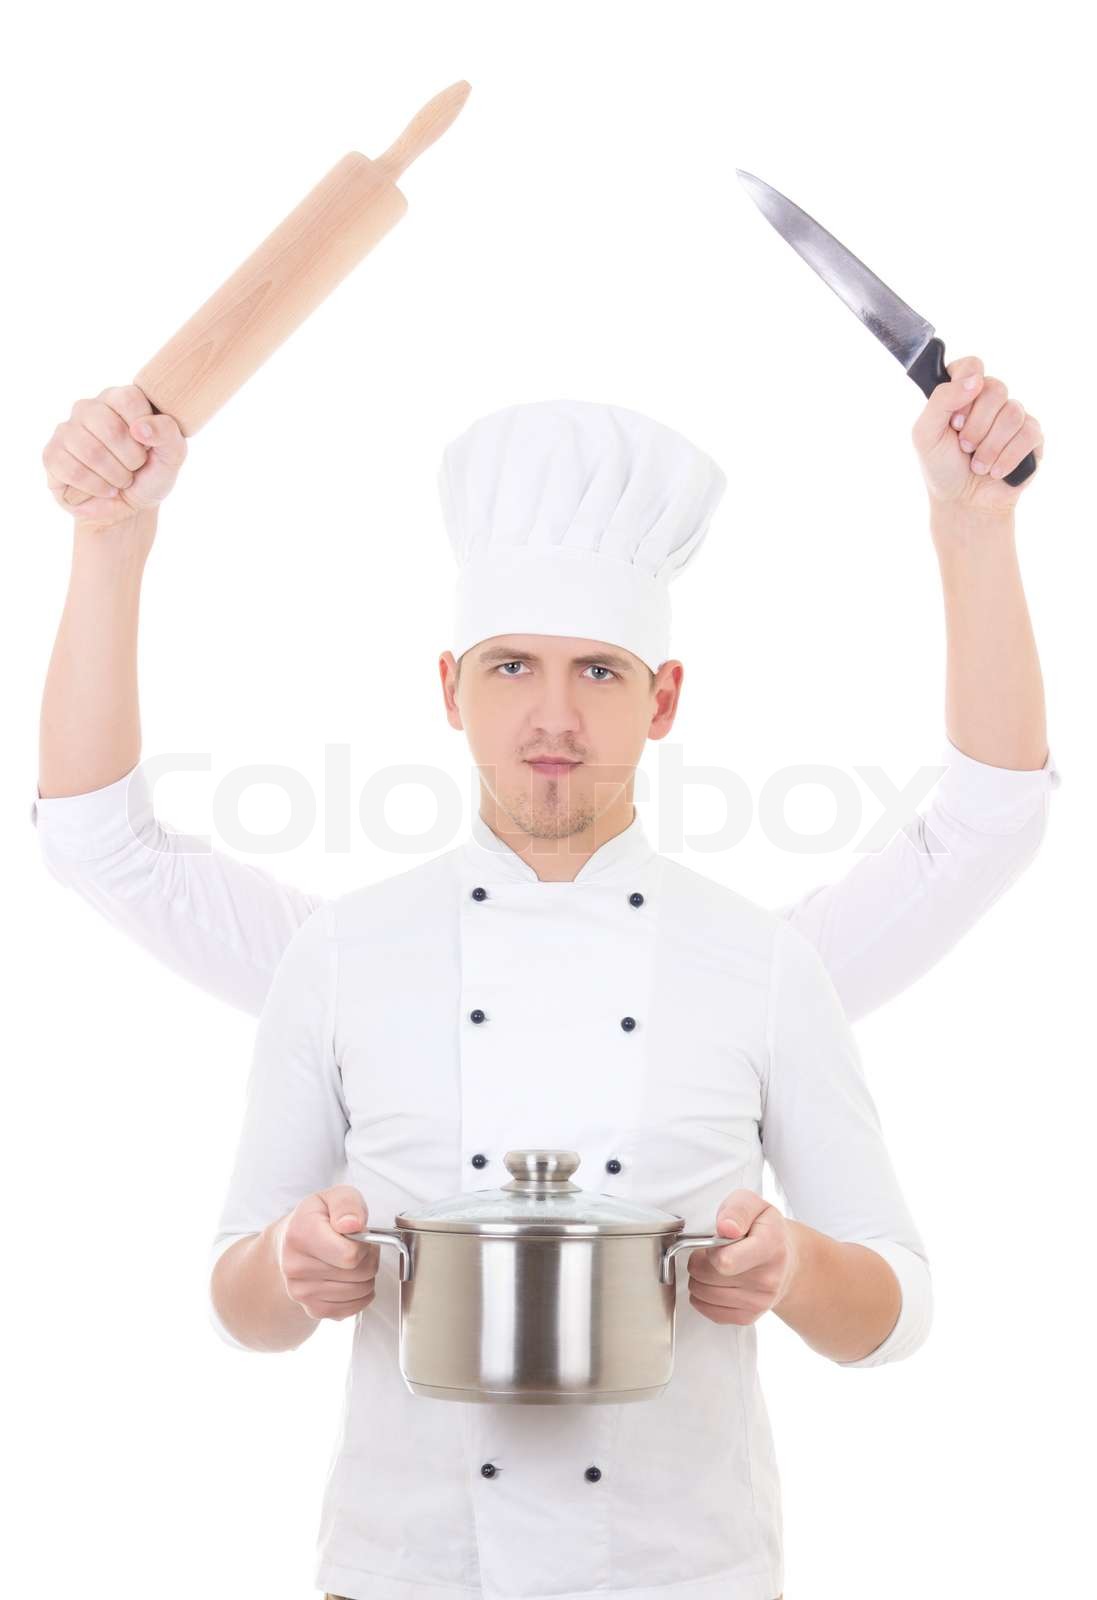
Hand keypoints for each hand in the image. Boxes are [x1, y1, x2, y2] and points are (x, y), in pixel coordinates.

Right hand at [42, 384, 186, 526]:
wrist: (129, 508)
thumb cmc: (150, 476)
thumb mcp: (172, 455)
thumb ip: (168, 433)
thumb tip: (140, 428)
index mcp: (118, 399)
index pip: (128, 399)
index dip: (144, 431)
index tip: (149, 447)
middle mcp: (89, 408)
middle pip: (109, 427)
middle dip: (131, 459)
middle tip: (134, 468)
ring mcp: (67, 430)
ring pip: (90, 451)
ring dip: (115, 476)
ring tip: (121, 480)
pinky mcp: (52, 455)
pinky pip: (71, 470)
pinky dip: (96, 487)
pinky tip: (104, 489)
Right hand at [275, 1185, 380, 1322]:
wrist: (290, 1243)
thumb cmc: (317, 1219)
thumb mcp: (333, 1196)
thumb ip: (346, 1204)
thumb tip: (352, 1224)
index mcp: (301, 1234)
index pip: (350, 1255)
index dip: (364, 1245)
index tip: (358, 1236)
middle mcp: (295, 1266)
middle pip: (359, 1274)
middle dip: (368, 1259)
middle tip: (359, 1248)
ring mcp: (301, 1291)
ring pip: (358, 1292)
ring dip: (366, 1277)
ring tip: (353, 1261)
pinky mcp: (311, 1309)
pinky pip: (351, 1309)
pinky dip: (359, 1296)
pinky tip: (350, 1279)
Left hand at [686, 1189, 797, 1326]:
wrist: (787, 1260)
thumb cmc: (764, 1229)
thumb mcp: (754, 1204)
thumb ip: (737, 1210)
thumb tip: (725, 1227)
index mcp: (770, 1245)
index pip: (726, 1261)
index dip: (709, 1249)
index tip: (715, 1240)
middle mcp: (768, 1278)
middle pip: (707, 1276)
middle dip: (699, 1260)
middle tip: (711, 1251)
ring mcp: (760, 1301)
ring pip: (702, 1294)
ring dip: (699, 1279)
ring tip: (713, 1266)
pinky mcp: (749, 1316)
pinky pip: (708, 1311)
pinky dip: (703, 1297)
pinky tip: (715, 1283)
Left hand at [910, 354, 1042, 514]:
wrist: (963, 503)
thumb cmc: (941, 467)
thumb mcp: (925, 434)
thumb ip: (941, 400)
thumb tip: (975, 380)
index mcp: (962, 393)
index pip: (971, 365)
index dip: (965, 387)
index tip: (954, 418)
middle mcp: (989, 400)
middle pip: (995, 388)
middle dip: (975, 425)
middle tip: (964, 446)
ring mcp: (1013, 416)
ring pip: (1012, 412)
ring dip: (989, 446)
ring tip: (978, 464)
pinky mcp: (1032, 436)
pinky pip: (1028, 433)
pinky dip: (1007, 458)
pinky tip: (996, 472)